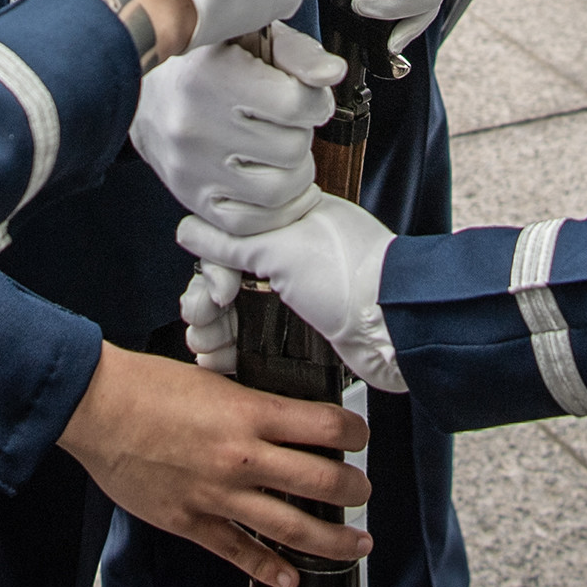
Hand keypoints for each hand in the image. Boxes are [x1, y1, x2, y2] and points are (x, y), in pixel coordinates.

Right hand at [56, 344, 366, 586]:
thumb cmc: (146, 386)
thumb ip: (249, 405)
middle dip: (355, 489)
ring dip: (332, 539)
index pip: (326, 425)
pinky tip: (290, 576)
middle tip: (363, 492)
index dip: (354, 431)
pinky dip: (269, 568)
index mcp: (249, 413)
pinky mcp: (191, 520)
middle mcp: (241, 456)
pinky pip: (239, 551)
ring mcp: (218, 493)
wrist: (96, 406)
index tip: (359, 436)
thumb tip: (283, 419)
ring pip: (292, 526)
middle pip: (322, 480)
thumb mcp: (213, 381)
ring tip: (355, 545)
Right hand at [133, 26, 338, 234]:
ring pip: (276, 191)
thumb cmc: (208, 61)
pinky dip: (275, 211)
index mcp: (212, 76)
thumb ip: (296, 53)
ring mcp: (191, 168)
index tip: (306, 100)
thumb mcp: (250, 38)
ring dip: (294, 173)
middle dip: (300, 135)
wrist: (144, 91)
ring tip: (281, 153)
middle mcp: (195, 125)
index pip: (295, 104)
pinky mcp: (190, 197)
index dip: (315, 102)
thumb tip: (332, 74)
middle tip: (287, 124)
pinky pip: (249, 224)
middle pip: (291, 149)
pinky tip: (278, 183)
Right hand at [177, 194, 401, 391]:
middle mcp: (289, 258)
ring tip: (204, 346)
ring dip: (215, 329)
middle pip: (228, 281)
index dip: (212, 271)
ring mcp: (296, 297)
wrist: (394, 326)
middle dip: (207, 304)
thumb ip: (231, 242)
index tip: (216, 293)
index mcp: (286, 226)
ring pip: (238, 313)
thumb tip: (191, 231)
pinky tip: (217, 360)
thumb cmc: (351, 278)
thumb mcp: (281, 248)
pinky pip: (256, 338)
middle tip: (199, 322)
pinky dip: (234, 349)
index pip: (228, 245)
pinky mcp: (302, 332)